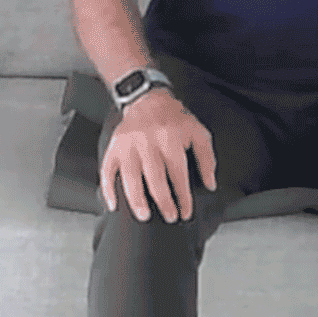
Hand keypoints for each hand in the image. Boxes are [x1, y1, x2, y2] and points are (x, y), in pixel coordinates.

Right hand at [102, 88, 214, 223]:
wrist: (148, 100)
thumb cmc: (174, 120)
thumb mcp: (198, 132)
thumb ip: (207, 158)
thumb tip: (210, 184)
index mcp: (170, 138)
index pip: (178, 173)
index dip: (183, 196)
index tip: (186, 212)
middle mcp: (148, 142)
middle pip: (155, 178)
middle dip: (164, 202)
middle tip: (170, 217)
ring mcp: (128, 146)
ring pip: (130, 177)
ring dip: (137, 200)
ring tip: (144, 216)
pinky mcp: (114, 148)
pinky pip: (107, 171)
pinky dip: (108, 190)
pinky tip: (114, 205)